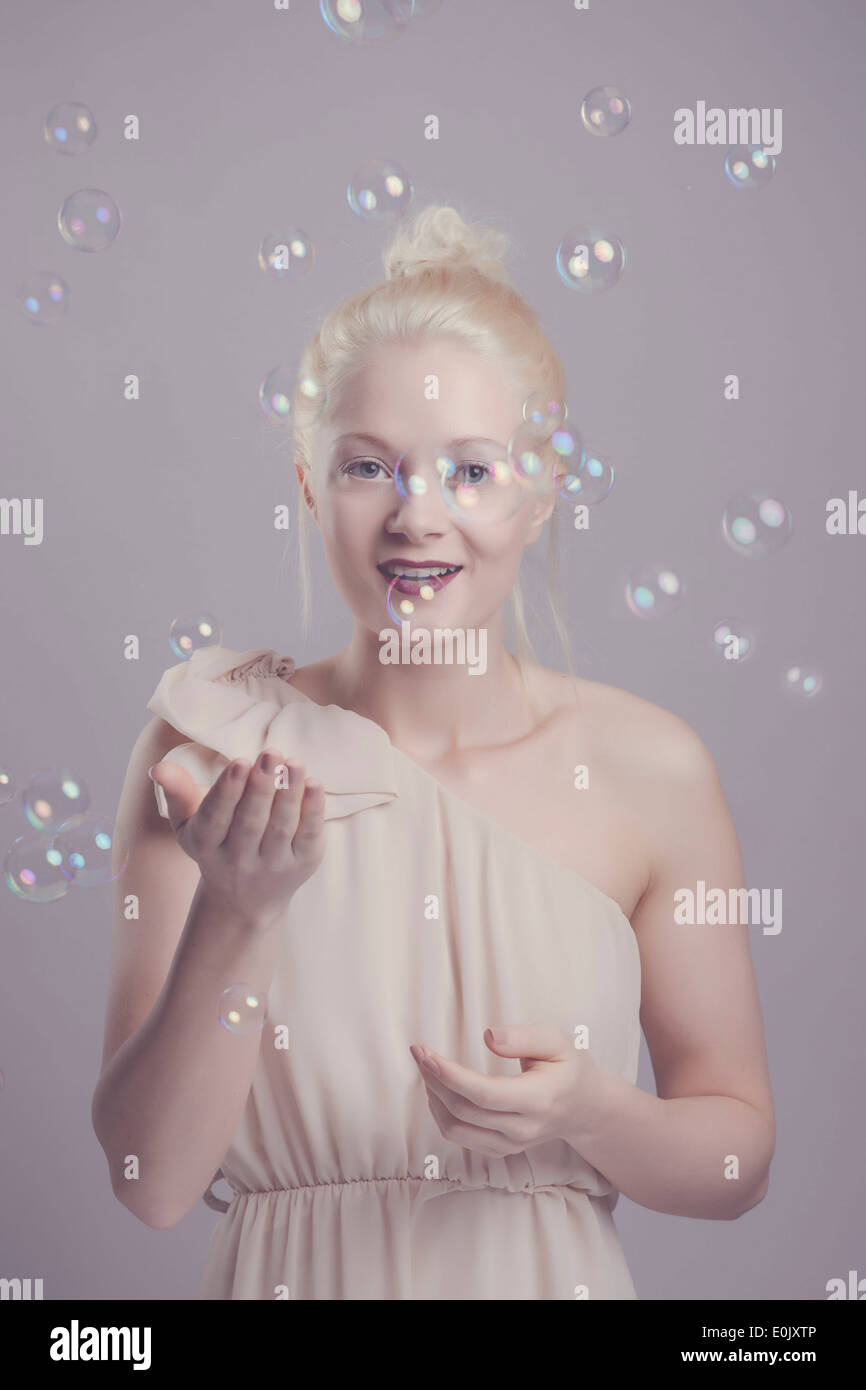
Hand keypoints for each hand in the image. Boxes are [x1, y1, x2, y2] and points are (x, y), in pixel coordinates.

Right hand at [150, 749, 325, 924]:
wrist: (244, 899)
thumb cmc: (214, 844)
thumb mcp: (188, 823)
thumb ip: (176, 792)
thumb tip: (158, 767)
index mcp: (205, 846)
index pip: (216, 818)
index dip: (228, 790)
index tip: (240, 761)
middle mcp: (238, 861)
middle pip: (250, 823)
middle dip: (261, 787)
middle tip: (271, 754)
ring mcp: (271, 866)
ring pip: (281, 828)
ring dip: (289, 794)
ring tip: (294, 763)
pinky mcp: (301, 866)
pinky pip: (308, 838)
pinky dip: (313, 811)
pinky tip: (314, 784)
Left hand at [409, 1024, 605, 1157]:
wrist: (585, 1106)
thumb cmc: (568, 1066)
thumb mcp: (556, 1040)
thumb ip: (524, 1037)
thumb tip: (488, 1037)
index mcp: (539, 1100)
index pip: (483, 1094)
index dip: (449, 1075)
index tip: (425, 1052)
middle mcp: (523, 1128)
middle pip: (463, 1112)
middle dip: (434, 1080)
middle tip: (419, 1052)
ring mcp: (512, 1144)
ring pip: (456, 1130)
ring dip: (433, 1098)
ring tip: (427, 1068)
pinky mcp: (501, 1149)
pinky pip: (460, 1138)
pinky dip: (442, 1114)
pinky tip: (439, 1089)